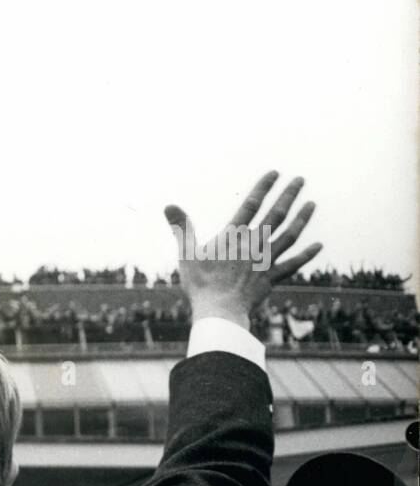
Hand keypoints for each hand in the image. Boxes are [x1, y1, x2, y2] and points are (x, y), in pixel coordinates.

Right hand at [166, 171, 321, 327]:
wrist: (220, 311)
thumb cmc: (200, 284)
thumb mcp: (186, 254)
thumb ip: (181, 227)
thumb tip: (168, 205)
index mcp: (234, 236)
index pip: (251, 205)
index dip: (263, 188)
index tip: (275, 173)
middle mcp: (254, 245)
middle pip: (276, 215)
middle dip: (289, 196)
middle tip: (301, 180)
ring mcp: (266, 261)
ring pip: (289, 235)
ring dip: (302, 219)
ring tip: (311, 205)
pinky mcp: (272, 278)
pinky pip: (293, 264)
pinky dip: (306, 254)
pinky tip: (318, 245)